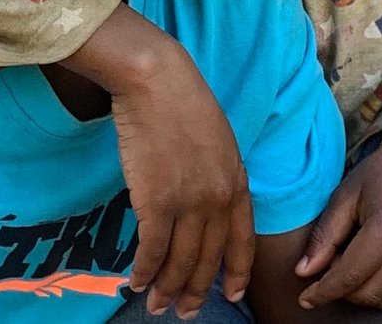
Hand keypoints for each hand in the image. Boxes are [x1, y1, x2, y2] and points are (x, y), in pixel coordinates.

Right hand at [106, 34, 255, 317]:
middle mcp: (218, 198)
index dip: (237, 271)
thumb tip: (204, 202)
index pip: (243, 239)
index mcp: (237, 181)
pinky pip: (153, 250)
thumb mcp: (217, 139)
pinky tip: (138, 283)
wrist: (157, 81)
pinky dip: (145, 272)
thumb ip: (217, 174)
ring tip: (159, 306)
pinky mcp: (157, 202)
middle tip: (186, 312)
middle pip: (210, 258)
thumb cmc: (182, 101)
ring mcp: (189, 203)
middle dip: (198, 290)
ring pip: (181, 262)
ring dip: (169, 289)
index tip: (233, 292)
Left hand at [295, 139, 381, 309]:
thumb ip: (326, 236)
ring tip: (351, 265)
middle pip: (367, 296)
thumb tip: (304, 272)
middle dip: (341, 291)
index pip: (347, 279)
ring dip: (363, 293)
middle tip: (329, 267)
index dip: (322, 293)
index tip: (305, 298)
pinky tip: (373, 265)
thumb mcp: (348, 193)